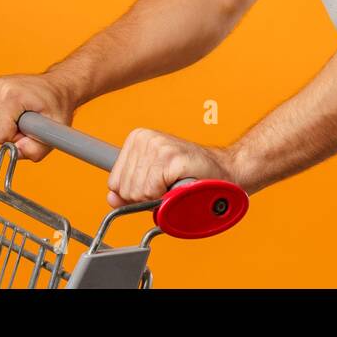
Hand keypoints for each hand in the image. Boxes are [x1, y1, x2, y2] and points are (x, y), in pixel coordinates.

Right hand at [0, 73, 76, 160]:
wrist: (56, 85)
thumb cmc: (57, 103)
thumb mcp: (56, 130)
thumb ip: (36, 150)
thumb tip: (14, 152)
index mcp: (11, 95)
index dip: (16, 138)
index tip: (30, 127)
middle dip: (9, 135)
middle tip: (26, 123)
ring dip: (2, 129)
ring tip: (20, 117)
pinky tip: (11, 113)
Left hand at [105, 128, 239, 208]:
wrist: (224, 172)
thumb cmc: (191, 176)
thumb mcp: (152, 180)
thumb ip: (129, 188)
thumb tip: (112, 198)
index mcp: (136, 139)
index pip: (115, 182)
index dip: (134, 194)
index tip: (155, 185)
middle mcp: (144, 138)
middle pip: (125, 189)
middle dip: (146, 197)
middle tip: (167, 186)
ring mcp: (157, 145)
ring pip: (138, 192)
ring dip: (158, 197)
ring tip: (174, 184)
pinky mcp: (171, 156)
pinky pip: (153, 191)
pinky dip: (166, 196)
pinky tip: (179, 184)